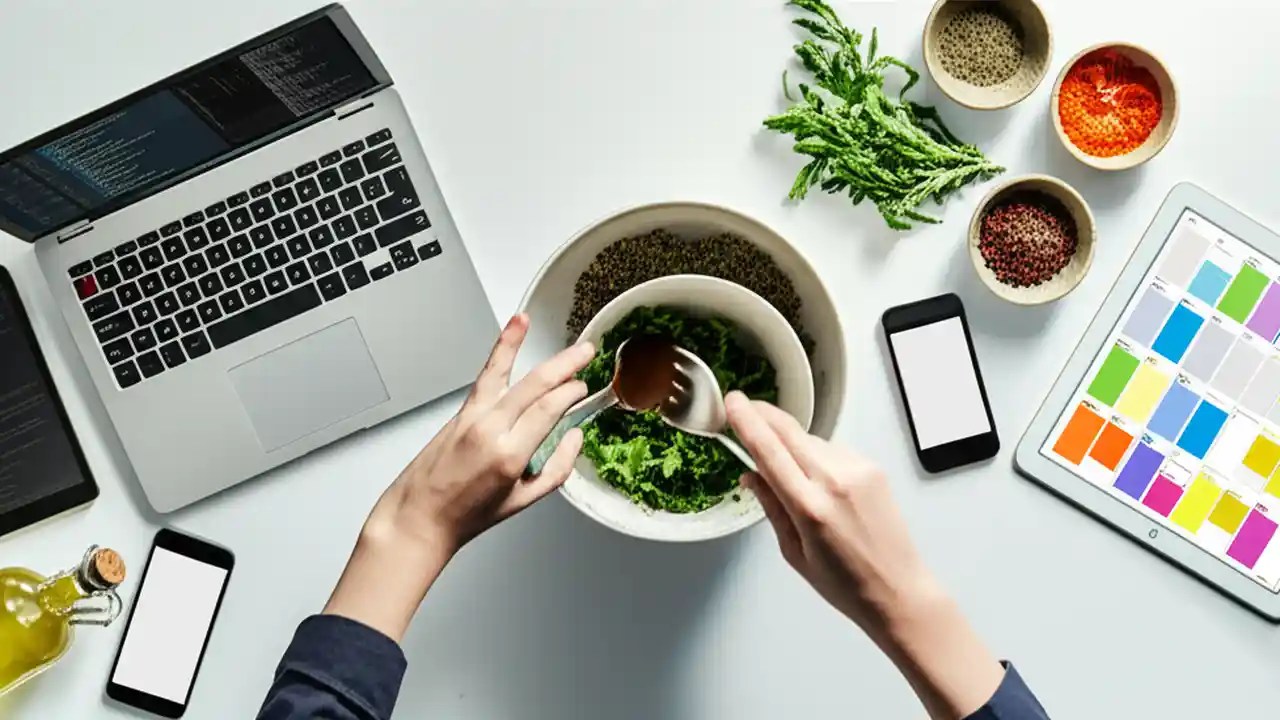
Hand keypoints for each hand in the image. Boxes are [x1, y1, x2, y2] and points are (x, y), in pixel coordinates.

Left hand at [370, 313, 592, 552]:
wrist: (421, 515)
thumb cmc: (469, 513)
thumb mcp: (523, 500)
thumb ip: (557, 468)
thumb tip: (575, 437)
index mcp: (510, 455)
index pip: (550, 410)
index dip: (571, 393)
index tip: (583, 388)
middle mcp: (491, 430)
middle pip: (537, 386)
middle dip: (567, 366)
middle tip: (587, 353)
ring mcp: (473, 416)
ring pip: (513, 374)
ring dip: (542, 354)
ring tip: (557, 337)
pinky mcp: (462, 411)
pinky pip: (488, 374)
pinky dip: (504, 348)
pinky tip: (516, 327)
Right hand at [725, 393, 1003, 719]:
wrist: (899, 590)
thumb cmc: (845, 584)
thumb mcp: (794, 552)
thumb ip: (771, 508)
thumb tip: (750, 476)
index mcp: (809, 508)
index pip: (769, 451)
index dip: (747, 422)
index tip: (732, 403)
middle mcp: (835, 481)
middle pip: (790, 432)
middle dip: (763, 415)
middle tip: (743, 406)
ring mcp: (858, 470)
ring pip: (811, 440)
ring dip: (790, 441)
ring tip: (784, 465)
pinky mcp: (873, 468)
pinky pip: (833, 450)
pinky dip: (817, 455)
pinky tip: (817, 478)